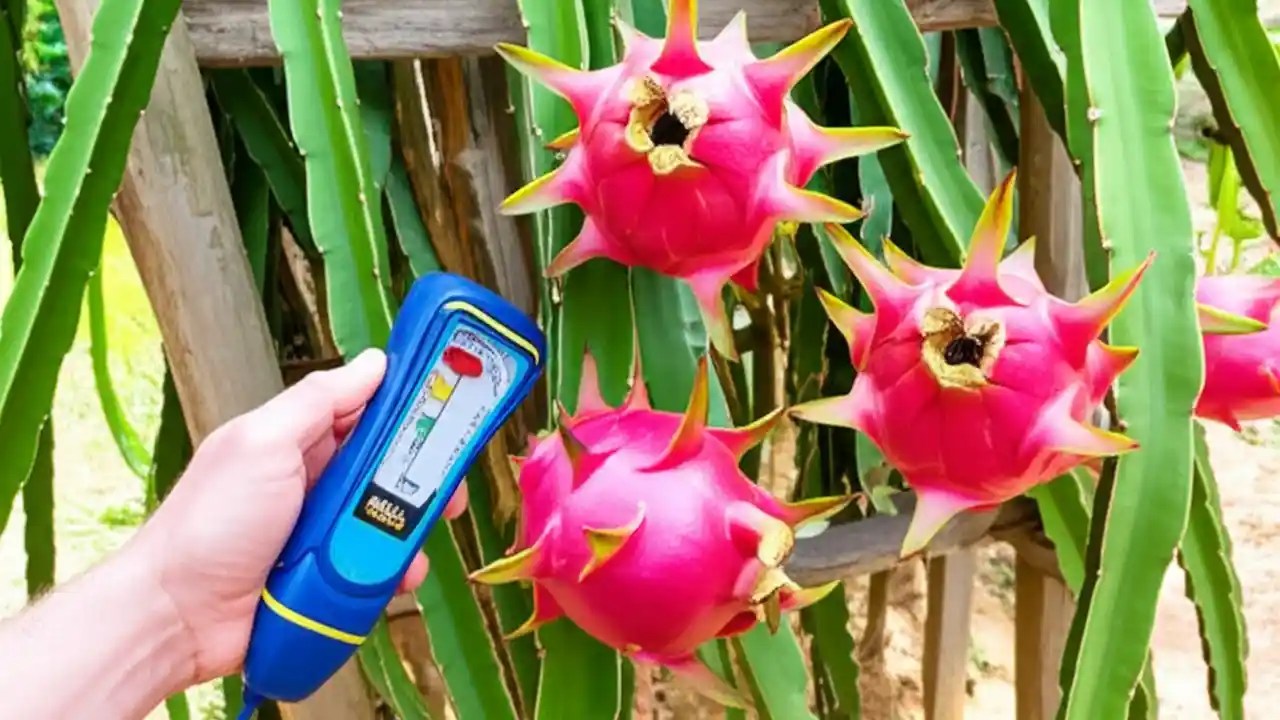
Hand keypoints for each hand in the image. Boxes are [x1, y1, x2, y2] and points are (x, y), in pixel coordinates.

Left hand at [135, 349, 468, 684]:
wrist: (177, 616)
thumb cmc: (206, 525)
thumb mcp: (261, 444)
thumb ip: (317, 402)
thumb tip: (372, 364)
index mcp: (299, 443)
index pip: (368, 413)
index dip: (410, 411)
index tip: (449, 410)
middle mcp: (315, 485)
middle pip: (391, 471)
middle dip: (424, 479)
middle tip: (448, 488)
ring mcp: (323, 535)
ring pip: (391, 524)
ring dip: (409, 533)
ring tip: (412, 543)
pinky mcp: (329, 581)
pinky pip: (378, 572)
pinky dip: (394, 575)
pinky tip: (398, 578)